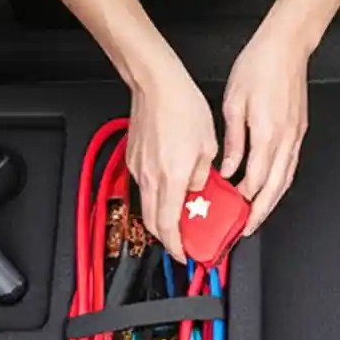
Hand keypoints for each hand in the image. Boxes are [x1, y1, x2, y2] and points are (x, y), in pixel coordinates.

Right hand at [126, 65, 216, 260]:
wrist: (156, 84)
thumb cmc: (182, 107)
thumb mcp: (207, 147)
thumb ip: (202, 176)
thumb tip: (198, 189)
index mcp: (171, 178)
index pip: (169, 226)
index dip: (176, 247)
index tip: (183, 254)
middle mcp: (150, 177)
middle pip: (153, 222)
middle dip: (167, 238)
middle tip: (181, 241)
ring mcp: (138, 168)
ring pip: (147, 204)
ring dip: (161, 216)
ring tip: (178, 216)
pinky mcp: (133, 158)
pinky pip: (143, 185)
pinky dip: (155, 194)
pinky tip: (168, 188)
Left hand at [220, 26, 310, 235]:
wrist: (286, 47)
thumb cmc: (259, 67)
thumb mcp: (234, 103)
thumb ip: (233, 141)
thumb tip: (229, 169)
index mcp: (267, 134)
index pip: (255, 179)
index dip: (243, 199)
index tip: (231, 210)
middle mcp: (285, 140)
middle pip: (275, 188)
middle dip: (261, 213)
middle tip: (248, 229)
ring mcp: (295, 137)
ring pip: (285, 180)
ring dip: (272, 202)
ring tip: (258, 216)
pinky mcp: (299, 132)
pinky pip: (291, 166)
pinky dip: (281, 183)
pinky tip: (272, 189)